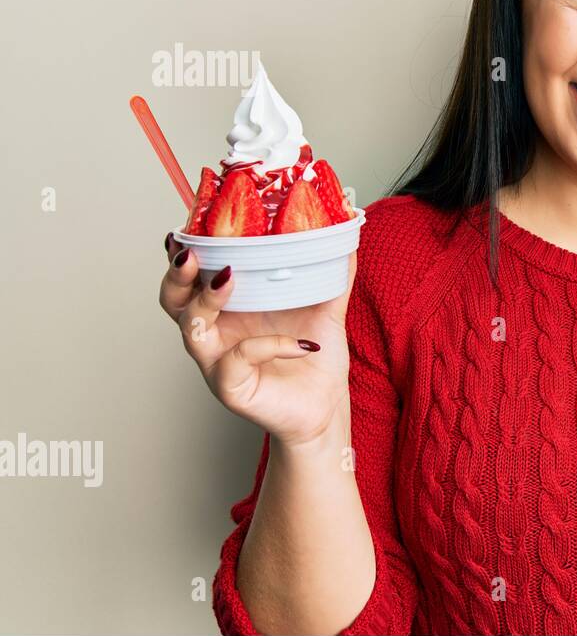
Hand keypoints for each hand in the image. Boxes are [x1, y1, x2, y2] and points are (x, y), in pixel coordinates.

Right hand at [158, 231, 355, 448]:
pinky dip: (267, 345)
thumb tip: (343, 235)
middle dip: (176, 275)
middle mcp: (215, 334)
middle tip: (191, 254)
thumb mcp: (326, 309)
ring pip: (191, 328)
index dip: (184, 254)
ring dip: (205, 300)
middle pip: (173, 301)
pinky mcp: (230, 388)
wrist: (326, 407)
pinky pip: (237, 359)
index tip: (188, 228)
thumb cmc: (315, 360)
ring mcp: (218, 362)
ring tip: (229, 278)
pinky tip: (298, 345)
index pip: (193, 277)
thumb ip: (331, 274)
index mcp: (230, 309)